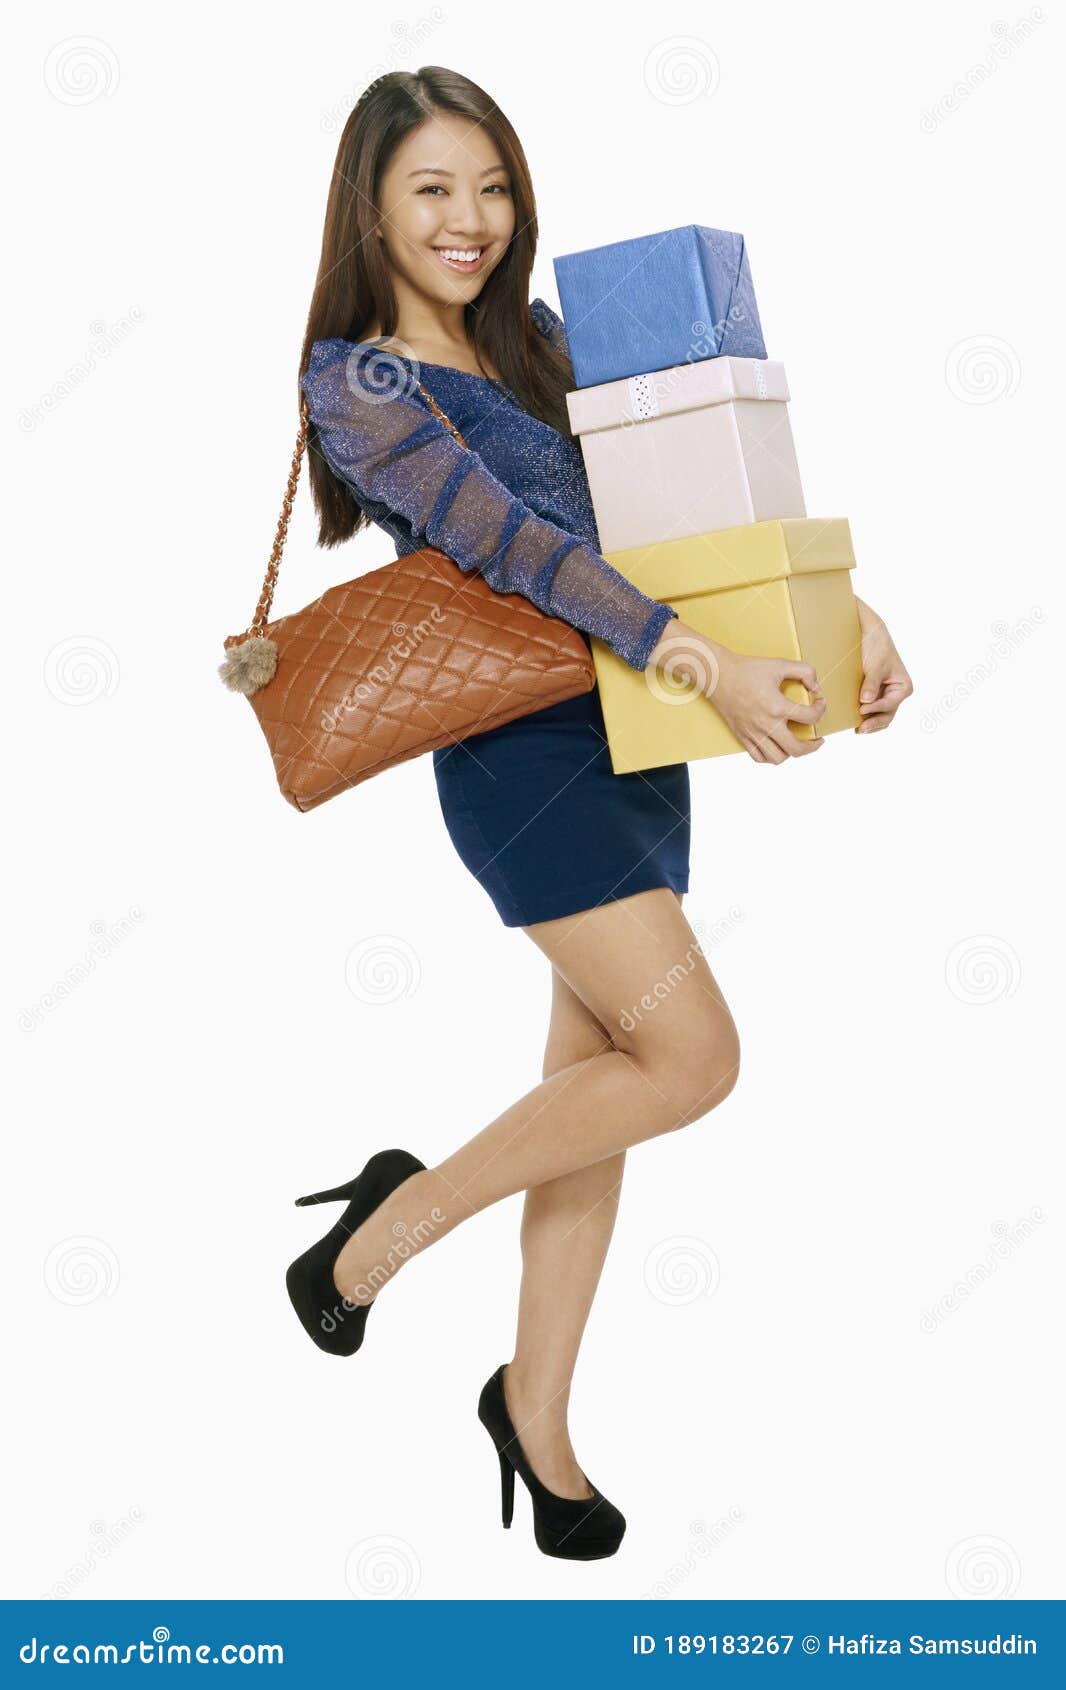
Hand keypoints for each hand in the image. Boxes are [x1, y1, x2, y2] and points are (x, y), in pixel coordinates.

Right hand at [647, 620, 826, 763]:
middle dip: (813, 745)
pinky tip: (776, 746)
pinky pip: (759, 757)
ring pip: (778, 758)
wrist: (719, 675)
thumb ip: (805, 671)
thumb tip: (816, 688)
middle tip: (817, 739)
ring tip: (796, 743)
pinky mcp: (742, 736)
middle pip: (797, 748)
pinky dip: (770, 756)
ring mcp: (753, 733)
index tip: (820, 703)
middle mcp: (766, 724)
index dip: (821, 709)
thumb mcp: (780, 664)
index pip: (810, 717)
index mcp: (777, 706)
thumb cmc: (748, 668)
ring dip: (791, 753)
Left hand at [854, 598, 912, 733]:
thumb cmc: (877, 646)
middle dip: (874, 723)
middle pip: (887, 715)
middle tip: (860, 729)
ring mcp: (884, 696)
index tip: (862, 710)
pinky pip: (870, 710)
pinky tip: (854, 721)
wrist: (869, 634)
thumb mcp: (875, 664)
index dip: (876, 709)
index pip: (890, 704)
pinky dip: (865, 717)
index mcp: (903, 687)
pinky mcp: (873, 695)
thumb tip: (866, 701)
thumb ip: (871, 683)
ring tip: (858, 729)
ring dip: (870, 723)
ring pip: (879, 716)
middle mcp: (896, 694)